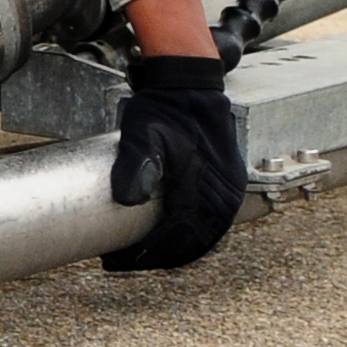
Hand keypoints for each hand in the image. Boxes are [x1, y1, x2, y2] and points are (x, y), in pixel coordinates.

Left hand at [104, 55, 247, 270]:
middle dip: (156, 258)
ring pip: (202, 238)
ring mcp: (230, 191)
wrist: (190, 84)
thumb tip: (129, 199)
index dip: (146, 255)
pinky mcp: (226, 185)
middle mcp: (225, 194)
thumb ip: (136, 161)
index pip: (177, 237)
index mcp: (207, 186)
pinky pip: (209, 223)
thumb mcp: (142, 130)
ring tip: (138, 254)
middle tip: (121, 262)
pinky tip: (164, 238)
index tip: (116, 260)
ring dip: (173, 251)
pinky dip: (187, 237)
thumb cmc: (165, 107)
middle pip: (191, 245)